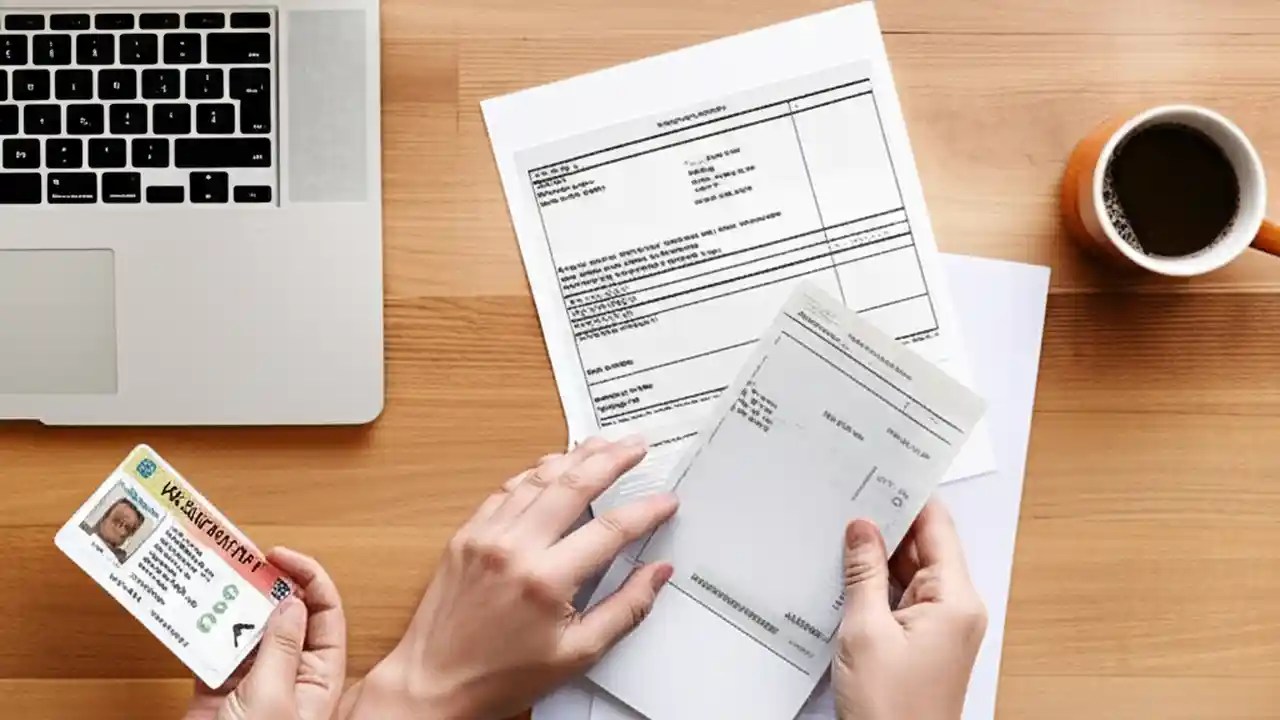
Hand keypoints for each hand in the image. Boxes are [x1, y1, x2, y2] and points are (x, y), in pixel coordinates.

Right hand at [183, 547, 346, 719]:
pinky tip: (188, 610)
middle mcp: (290, 675)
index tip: (280, 556)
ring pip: (245, 629)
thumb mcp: (274, 697)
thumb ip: (281, 647)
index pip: (326, 614)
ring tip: (211, 575)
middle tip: (240, 557)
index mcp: (320, 676)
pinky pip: (211, 650)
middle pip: (285, 615)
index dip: (309, 578)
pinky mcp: (217, 691)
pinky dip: (199, 630)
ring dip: (228, 603)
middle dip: (264, 584)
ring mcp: (253, 682)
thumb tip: (291, 603)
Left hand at [343, 437, 677, 719]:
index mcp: (546, 581)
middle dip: (611, 460)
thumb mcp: (577, 654)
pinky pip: (505, 492)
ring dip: (573, 458)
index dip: (645, 511)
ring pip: (537, 480)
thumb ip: (625, 609)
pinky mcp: (465, 536)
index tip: (666, 501)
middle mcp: (514, 549)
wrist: (433, 685)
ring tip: (600, 445)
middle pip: (574, 486)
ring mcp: (485, 537)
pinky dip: (533, 475)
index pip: (610, 531)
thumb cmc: (501, 678)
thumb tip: (657, 573)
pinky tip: (551, 468)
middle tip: (636, 446)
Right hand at [832, 501, 986, 719]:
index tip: (883, 471)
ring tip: (840, 531)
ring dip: (877, 557)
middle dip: (887, 525)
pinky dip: (875, 585)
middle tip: (848, 496)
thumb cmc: (891, 711)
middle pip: (923, 548)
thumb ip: (862, 574)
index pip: (937, 529)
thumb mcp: (865, 631)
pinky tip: (847, 573)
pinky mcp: (921, 644)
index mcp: (956, 600)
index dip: (911, 498)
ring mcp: (939, 628)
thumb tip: (861, 528)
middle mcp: (956, 610)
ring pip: (908, 574)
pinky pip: (900, 599)